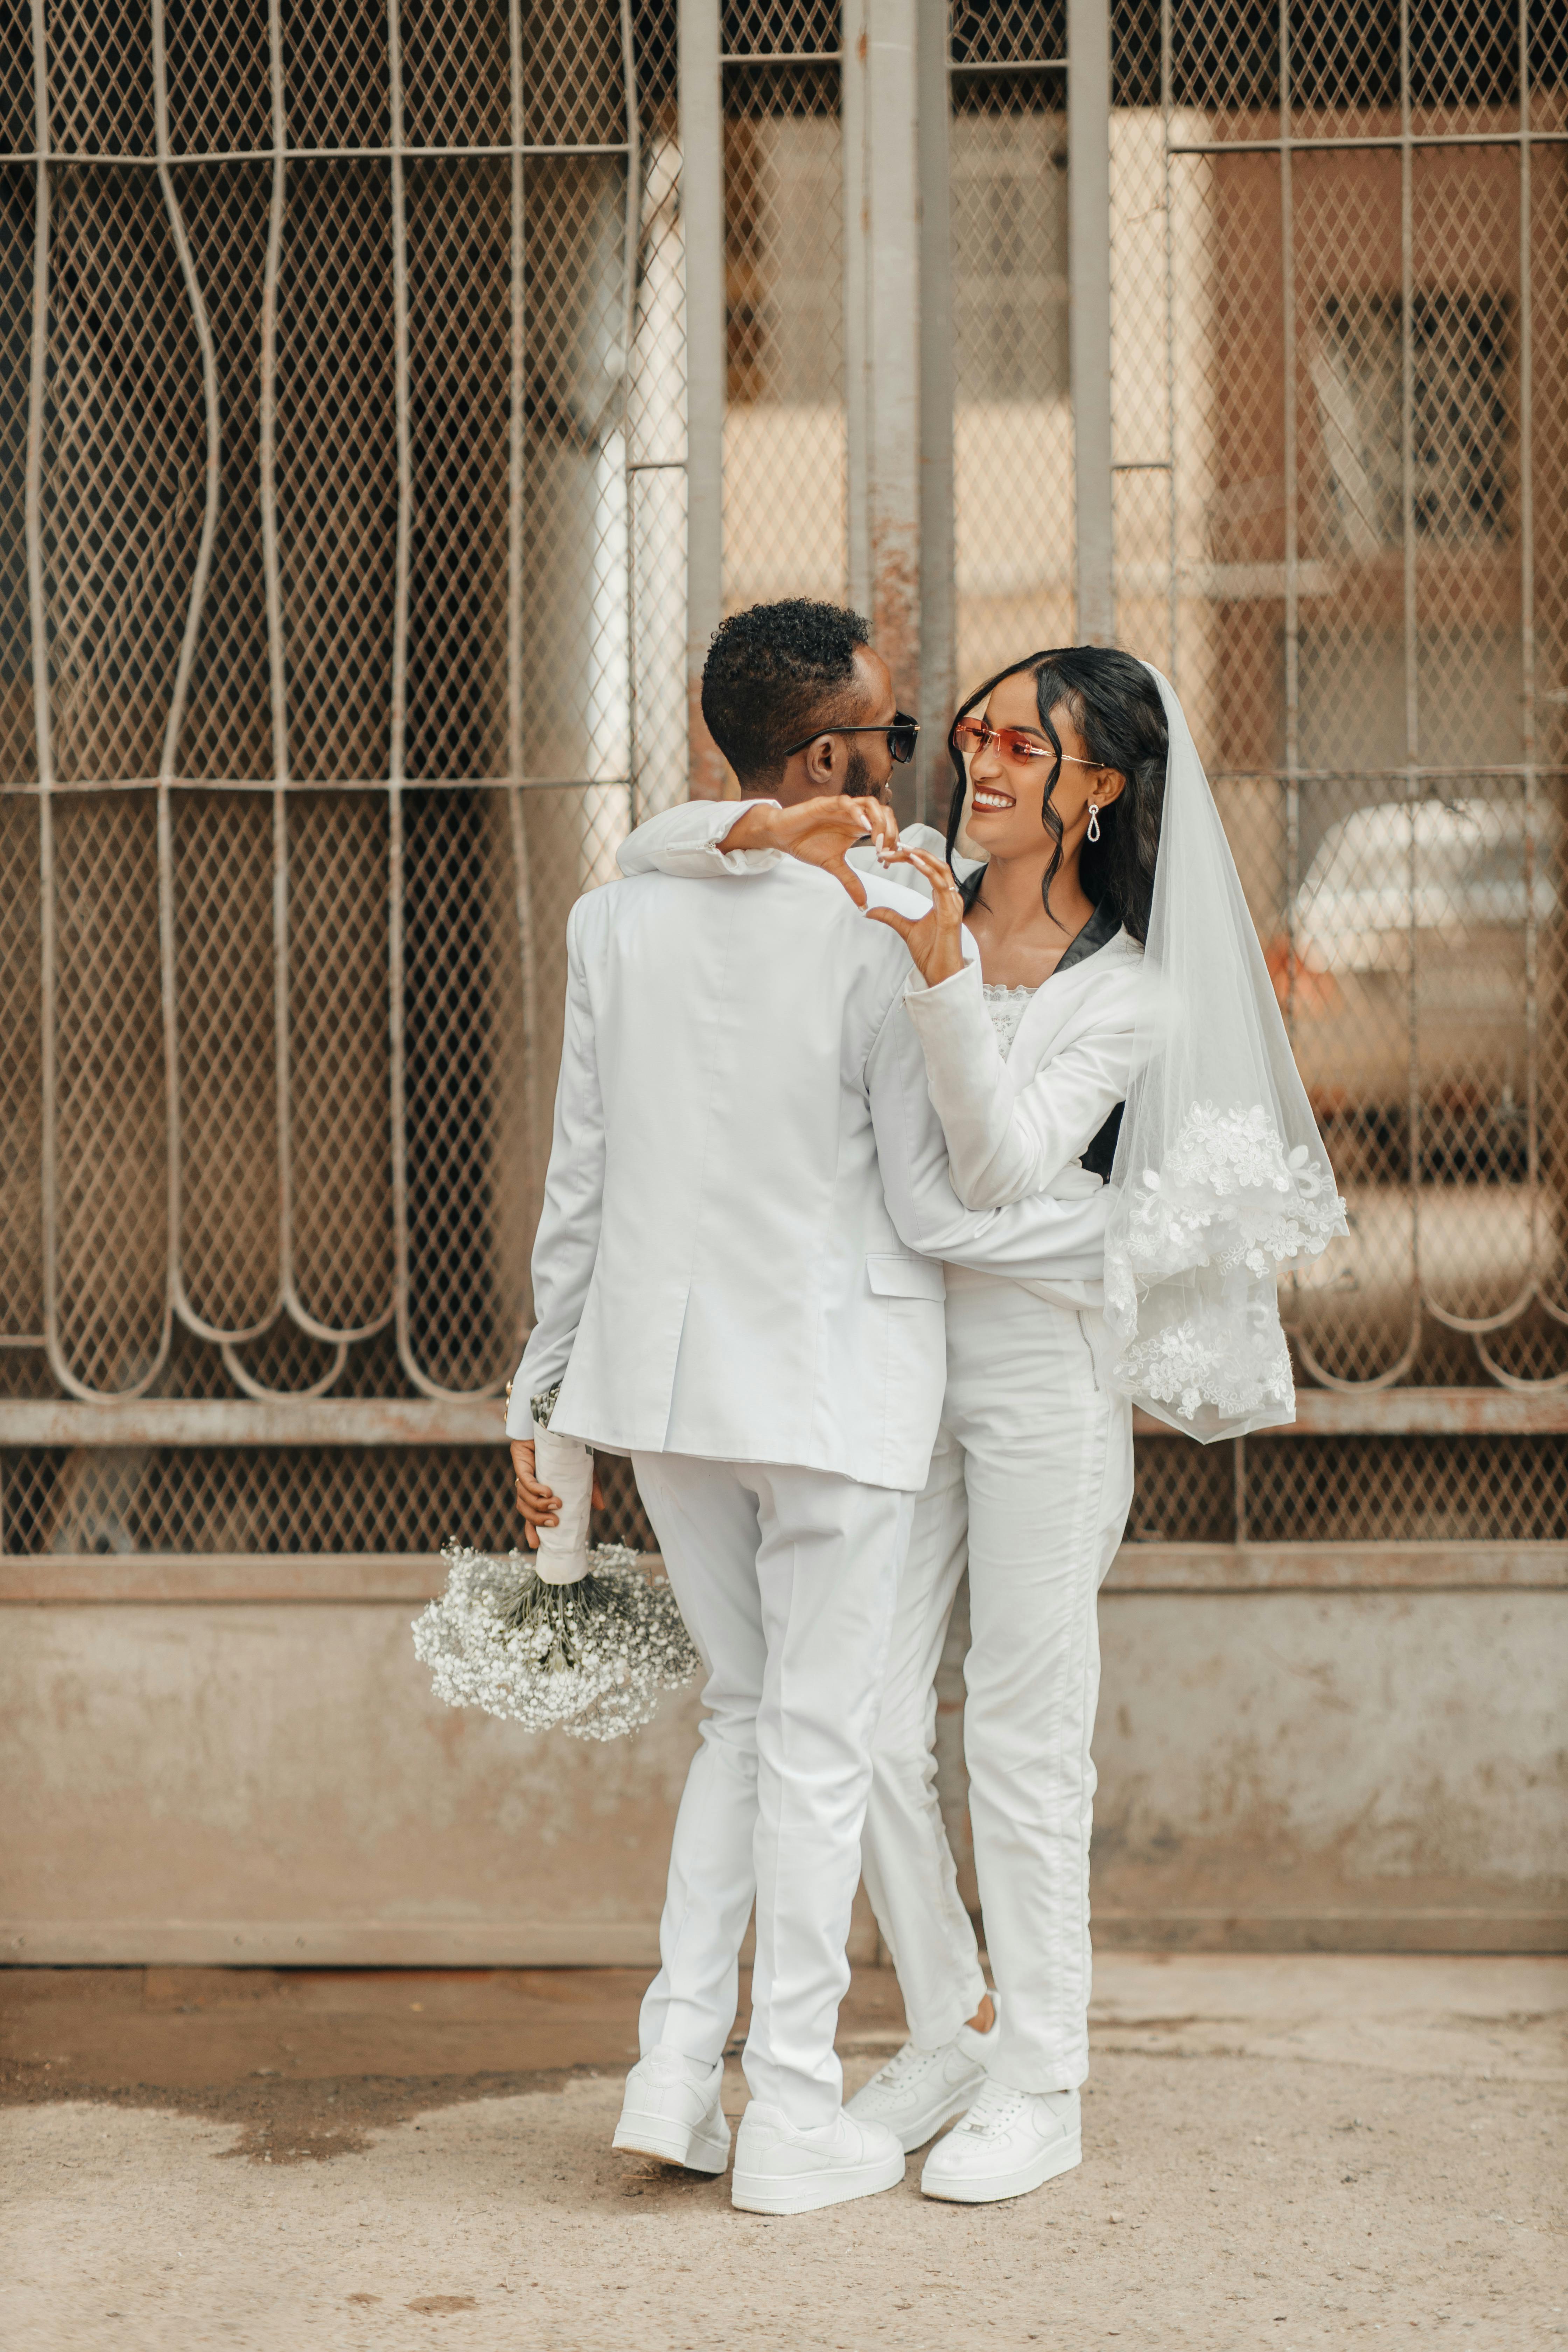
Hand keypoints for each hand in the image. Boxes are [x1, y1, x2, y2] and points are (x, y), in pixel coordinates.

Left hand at [508, 1437, 604, 1548]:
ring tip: (556, 1505)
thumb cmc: (570, 1447)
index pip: (531, 1514)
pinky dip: (535, 1490)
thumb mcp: (584, 1471)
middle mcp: (529, 1483)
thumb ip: (590, 1488)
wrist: (559, 1420)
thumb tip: (600, 1508)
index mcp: (539, 1490)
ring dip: (538, 1506)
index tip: (537, 1546)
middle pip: (525, 1510)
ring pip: (523, 1498)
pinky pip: (524, 1481)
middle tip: (555, 1523)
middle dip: (537, 1521)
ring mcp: (523, 1472)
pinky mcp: (521, 1460)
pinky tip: (548, 1492)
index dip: (532, 1530)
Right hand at [725, 795, 898, 906]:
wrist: (782, 836)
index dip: (891, 841)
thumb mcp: (833, 866)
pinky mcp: (825, 804)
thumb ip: (850, 881)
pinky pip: (846, 802)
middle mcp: (853, 815)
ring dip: (878, 821)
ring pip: (870, 803)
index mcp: (858, 826)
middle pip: (884, 813)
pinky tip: (863, 827)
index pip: (885, 826)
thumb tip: (863, 904)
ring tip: (877, 841)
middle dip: (891, 831)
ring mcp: (841, 808)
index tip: (886, 860)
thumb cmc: (807, 844)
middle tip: (885, 851)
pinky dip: (857, 812)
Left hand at [865, 845, 967, 985]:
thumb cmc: (931, 953)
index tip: (894, 851)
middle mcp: (950, 898)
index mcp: (941, 898)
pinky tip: (916, 863)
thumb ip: (890, 917)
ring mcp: (953, 905)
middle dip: (916, 853)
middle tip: (895, 843)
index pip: (930, 869)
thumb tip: (870, 910)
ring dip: (922, 858)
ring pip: (941, 871)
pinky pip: (942, 887)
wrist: (941, 975)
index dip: (913, 858)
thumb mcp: (905, 930)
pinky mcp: (951, 915)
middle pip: (935, 865)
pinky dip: (929, 872)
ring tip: (904, 848)